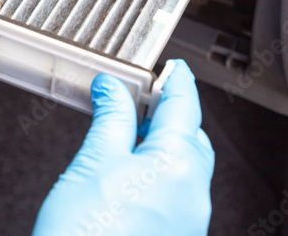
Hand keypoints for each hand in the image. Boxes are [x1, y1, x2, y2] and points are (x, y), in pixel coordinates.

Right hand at [33, 60, 213, 235]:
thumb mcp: (93, 162)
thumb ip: (112, 118)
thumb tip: (114, 89)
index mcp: (179, 164)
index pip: (184, 106)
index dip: (176, 81)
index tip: (172, 67)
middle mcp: (194, 194)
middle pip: (190, 137)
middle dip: (170, 115)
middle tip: (143, 97)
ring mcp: (187, 221)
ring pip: (184, 168)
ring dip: (163, 145)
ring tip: (130, 134)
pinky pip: (176, 195)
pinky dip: (159, 174)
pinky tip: (130, 175)